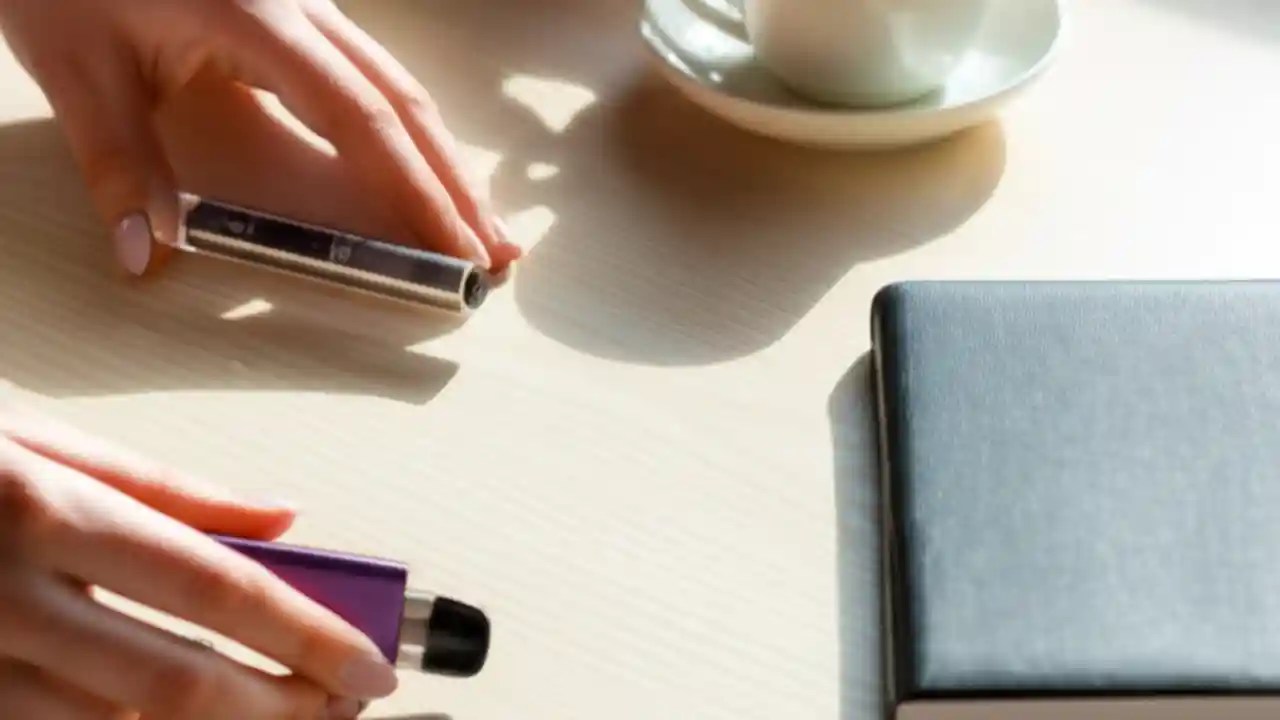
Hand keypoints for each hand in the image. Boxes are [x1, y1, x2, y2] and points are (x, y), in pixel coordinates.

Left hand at [0, 0, 520, 276]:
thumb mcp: (77, 65)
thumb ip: (118, 162)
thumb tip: (146, 251)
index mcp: (259, 20)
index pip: (362, 119)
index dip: (416, 189)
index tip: (451, 248)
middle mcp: (302, 8)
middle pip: (406, 103)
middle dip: (457, 183)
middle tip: (497, 251)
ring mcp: (307, 5)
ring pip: (400, 86)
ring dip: (444, 159)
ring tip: (480, 221)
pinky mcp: (298, 11)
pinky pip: (373, 76)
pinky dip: (410, 132)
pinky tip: (425, 165)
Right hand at [0, 398, 396, 718]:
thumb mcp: (45, 436)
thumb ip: (171, 490)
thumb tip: (281, 518)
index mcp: (49, 509)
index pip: (216, 589)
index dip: (307, 636)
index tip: (371, 666)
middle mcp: (7, 595)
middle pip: (178, 682)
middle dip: (279, 707)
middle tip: (343, 706)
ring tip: (283, 714)